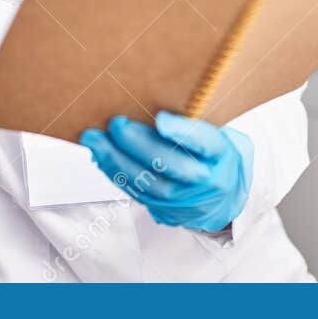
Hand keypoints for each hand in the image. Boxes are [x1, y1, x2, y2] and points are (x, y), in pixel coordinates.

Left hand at [80, 112, 251, 231]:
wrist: (222, 198)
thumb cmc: (213, 156)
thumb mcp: (215, 135)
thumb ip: (190, 123)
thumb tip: (151, 107)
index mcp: (221, 154)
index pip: (204, 143)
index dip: (182, 132)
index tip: (160, 119)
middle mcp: (204, 180)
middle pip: (169, 165)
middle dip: (138, 144)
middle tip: (116, 124)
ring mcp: (183, 200)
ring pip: (146, 182)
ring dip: (115, 160)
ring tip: (95, 139)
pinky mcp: (163, 210)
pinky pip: (136, 191)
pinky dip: (114, 172)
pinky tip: (100, 156)